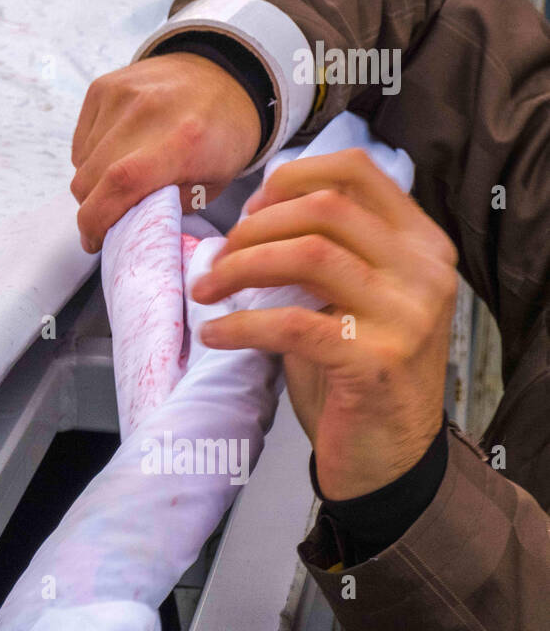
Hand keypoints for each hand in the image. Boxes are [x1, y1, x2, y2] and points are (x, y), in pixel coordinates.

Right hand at [70, 53, 260, 251]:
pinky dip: (91, 158)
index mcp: (183, 140)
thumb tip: (125, 224)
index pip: (120, 182)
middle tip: (111, 215)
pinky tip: (118, 153)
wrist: (223, 74)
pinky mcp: (104, 86)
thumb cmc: (222, 135)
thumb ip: (168, 207)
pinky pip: (81, 141)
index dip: (97, 219)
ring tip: (124, 178)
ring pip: (81, 162)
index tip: (93, 241)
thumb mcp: (214, 184)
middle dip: (92, 207)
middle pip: (91, 176)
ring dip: (94, 182)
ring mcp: (121, 94)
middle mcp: (147, 111)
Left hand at [191, 149, 455, 499]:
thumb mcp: (348, 298)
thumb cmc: (355, 372)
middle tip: (218, 259)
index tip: (248, 210)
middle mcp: (424, 271)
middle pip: (324, 208)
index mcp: (421, 243)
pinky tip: (214, 333)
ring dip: (241, 267)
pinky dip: (241, 324)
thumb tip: (252, 213)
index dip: (289, 179)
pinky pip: (292, 323)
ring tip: (207, 291)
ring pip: (308, 254)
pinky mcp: (376, 361)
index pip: (356, 171)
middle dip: (254, 227)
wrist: (389, 459)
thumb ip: (322, 249)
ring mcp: (407, 316)